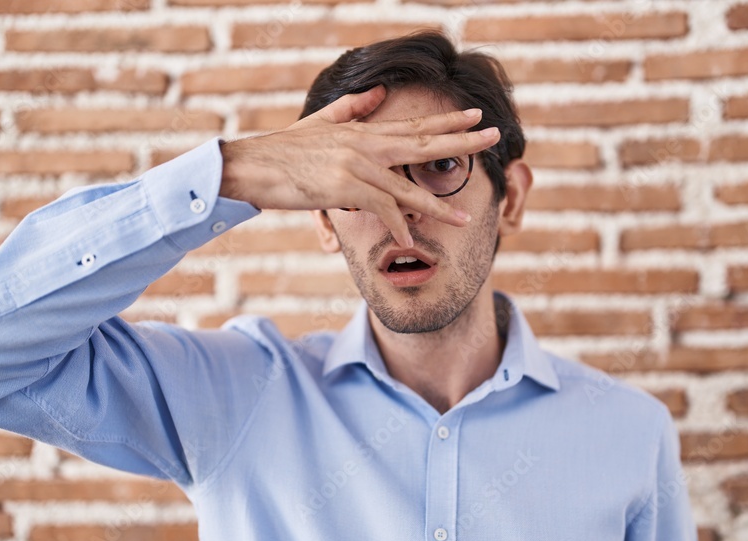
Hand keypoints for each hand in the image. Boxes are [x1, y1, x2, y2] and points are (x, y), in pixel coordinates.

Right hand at [220, 85, 500, 247]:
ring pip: (407, 188)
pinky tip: (411, 240)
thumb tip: (378, 92)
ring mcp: (356, 165)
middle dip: (462, 141)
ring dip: (437, 207)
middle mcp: (365, 144)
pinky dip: (397, 226)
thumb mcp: (321, 123)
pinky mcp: (344, 187)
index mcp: (363, 131)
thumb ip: (353, 108)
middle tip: (494, 135)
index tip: (477, 115)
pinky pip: (380, 210)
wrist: (253, 165)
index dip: (448, 121)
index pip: (414, 125)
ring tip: (466, 219)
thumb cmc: (285, 150)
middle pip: (423, 143)